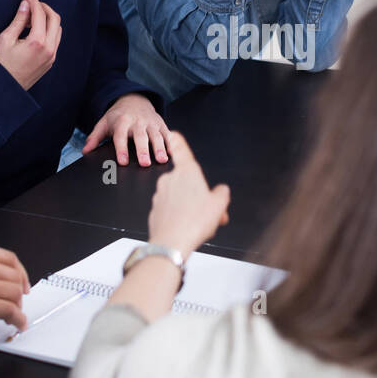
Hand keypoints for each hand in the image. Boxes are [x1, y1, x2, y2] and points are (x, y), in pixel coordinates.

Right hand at [0, 0, 60, 89]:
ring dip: (48, 18)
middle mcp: (49, 48)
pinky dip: (49, 30)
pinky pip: (55, 40)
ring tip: (32, 16)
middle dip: (44, 7)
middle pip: (55, 19)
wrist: (5, 87)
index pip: (40, 14)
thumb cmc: (2, 63)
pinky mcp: (51, 61)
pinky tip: (35, 29)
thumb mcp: (6, 39)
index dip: (34, 1)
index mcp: (37, 42)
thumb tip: (25, 4)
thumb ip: (18, 20)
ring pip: (58, 29)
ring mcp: (52, 56)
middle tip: (32, 2)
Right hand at [0, 242, 29, 330]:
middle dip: (18, 293)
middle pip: (14, 277)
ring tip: (14, 316)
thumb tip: (0, 283)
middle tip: (16, 304)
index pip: (10, 259)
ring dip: (18, 307)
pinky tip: (17, 324)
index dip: (21, 273)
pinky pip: (8, 310)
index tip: (23, 284)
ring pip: (14, 293)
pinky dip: (17, 318)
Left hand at [81, 93, 168, 166]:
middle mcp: (137, 122)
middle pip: (140, 136)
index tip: (123, 161)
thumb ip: (95, 137)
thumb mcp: (104, 123)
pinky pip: (167, 134)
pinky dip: (171, 143)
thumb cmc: (118, 116)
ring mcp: (150, 123)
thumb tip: (85, 151)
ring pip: (156, 135)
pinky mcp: (161, 124)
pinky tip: (173, 154)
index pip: (121, 136)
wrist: (134, 99)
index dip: (121, 149)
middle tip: (144, 164)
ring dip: (160, 148)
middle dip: (143, 150)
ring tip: (162, 160)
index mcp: (122, 122)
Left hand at [147, 131, 229, 255]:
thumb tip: (221, 191)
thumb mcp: (219, 206)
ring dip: (191, 209)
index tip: (173, 134)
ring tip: (202, 225)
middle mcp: (170, 180)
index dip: (179, 142)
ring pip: (179, 199)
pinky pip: (170, 211)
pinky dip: (179, 218)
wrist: (172, 243)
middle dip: (199, 196)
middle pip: (187, 184)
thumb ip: (221, 194)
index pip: (182, 151)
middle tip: (212, 212)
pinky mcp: (154, 210)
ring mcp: (160, 195)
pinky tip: (188, 230)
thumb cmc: (194, 221)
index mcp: (187, 172)